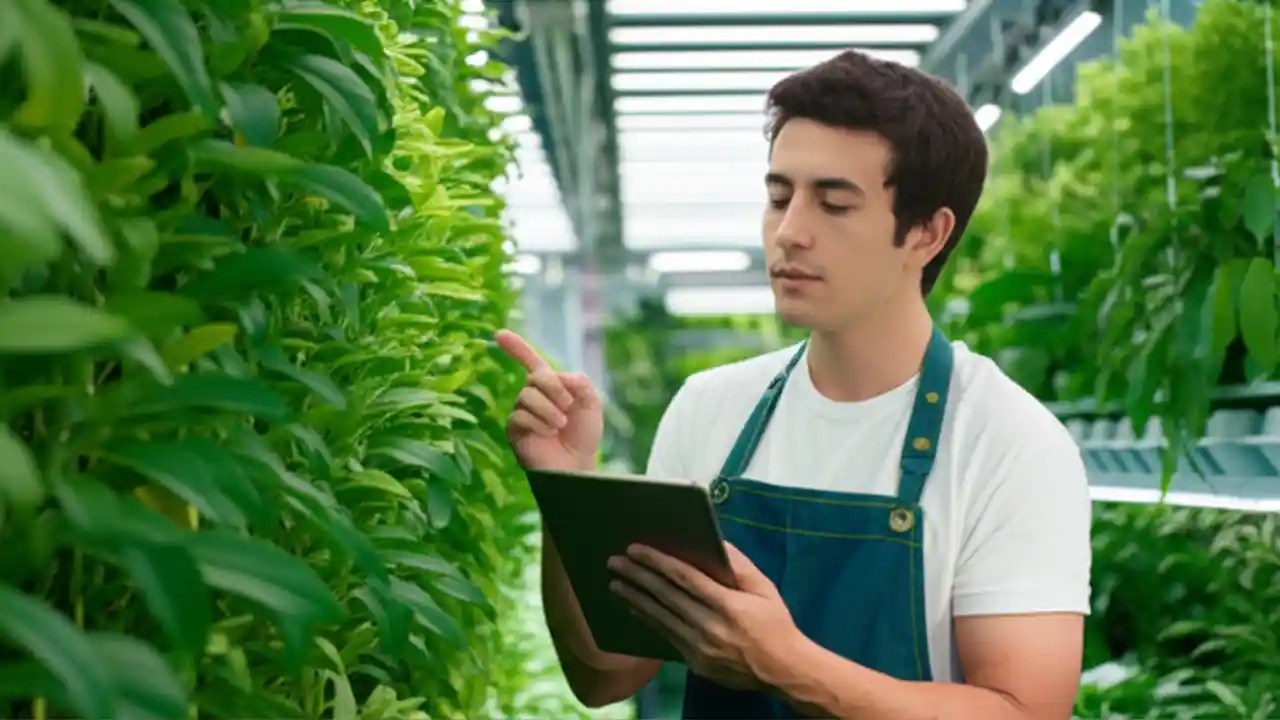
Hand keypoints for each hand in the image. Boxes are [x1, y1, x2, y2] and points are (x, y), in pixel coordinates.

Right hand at [495, 329, 602, 470]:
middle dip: (554, 388)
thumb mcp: (591, 405)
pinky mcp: (514, 430)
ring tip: (560, 424)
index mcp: (551, 386)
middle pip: (535, 377)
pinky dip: (539, 423)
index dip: (517, 347)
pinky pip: (520, 416)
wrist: (577, 465)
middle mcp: (533, 396)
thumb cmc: (584, 435)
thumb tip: (563, 375)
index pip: (531, 361)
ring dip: (548, 409)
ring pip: (527, 396)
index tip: (500, 334)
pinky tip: (548, 434)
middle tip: (568, 405)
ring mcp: (522, 412)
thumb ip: (581, 384)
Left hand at [608, 542, 802, 691]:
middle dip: (637, 576)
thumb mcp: (764, 588)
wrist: (783, 671)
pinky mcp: (695, 662)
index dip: (657, 562)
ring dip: (635, 598)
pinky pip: (666, 636)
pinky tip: (634, 607)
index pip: (684, 578)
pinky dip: (648, 619)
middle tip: (615, 562)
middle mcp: (711, 627)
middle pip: (666, 597)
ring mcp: (701, 648)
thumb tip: (714, 541)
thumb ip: (738, 564)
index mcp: (729, 605)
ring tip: (615, 583)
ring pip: (660, 618)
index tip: (636, 549)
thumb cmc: (775, 623)